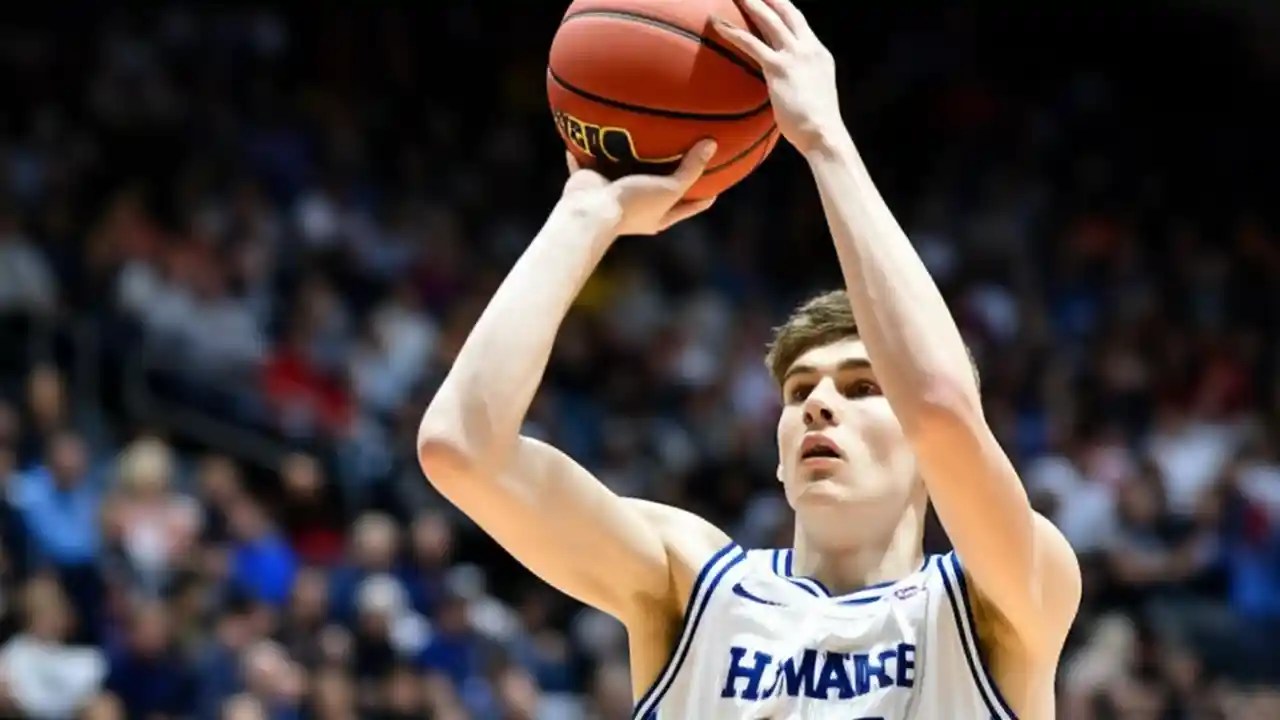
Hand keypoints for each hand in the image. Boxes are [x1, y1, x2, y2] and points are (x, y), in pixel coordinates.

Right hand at [559, 139, 717, 236]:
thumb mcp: (669, 189)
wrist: (591, 211)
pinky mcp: (589, 182)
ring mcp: (611, 195)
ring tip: (635, 140)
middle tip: (679, 154)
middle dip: (666, 176)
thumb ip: (690, 169)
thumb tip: (712, 145)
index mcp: (656, 216)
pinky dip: (583, 153)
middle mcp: (634, 207)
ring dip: (627, 161)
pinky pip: (586, 163)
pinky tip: (584, 136)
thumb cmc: (634, 204)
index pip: (687, 207)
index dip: (703, 198)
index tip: (717, 186)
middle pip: (656, 190)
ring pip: (622, 174)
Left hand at [712, 0, 843, 155]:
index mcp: (818, 53)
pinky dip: (732, 31)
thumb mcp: (811, 95)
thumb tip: (784, 88)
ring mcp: (794, 56)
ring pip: (769, 20)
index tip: (773, 0)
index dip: (784, 9)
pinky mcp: (779, 68)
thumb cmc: (815, 126)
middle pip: (787, 12)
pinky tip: (717, 24)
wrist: (823, 133)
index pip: (798, 23)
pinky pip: (751, 44)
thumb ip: (799, 83)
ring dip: (751, 3)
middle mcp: (808, 48)